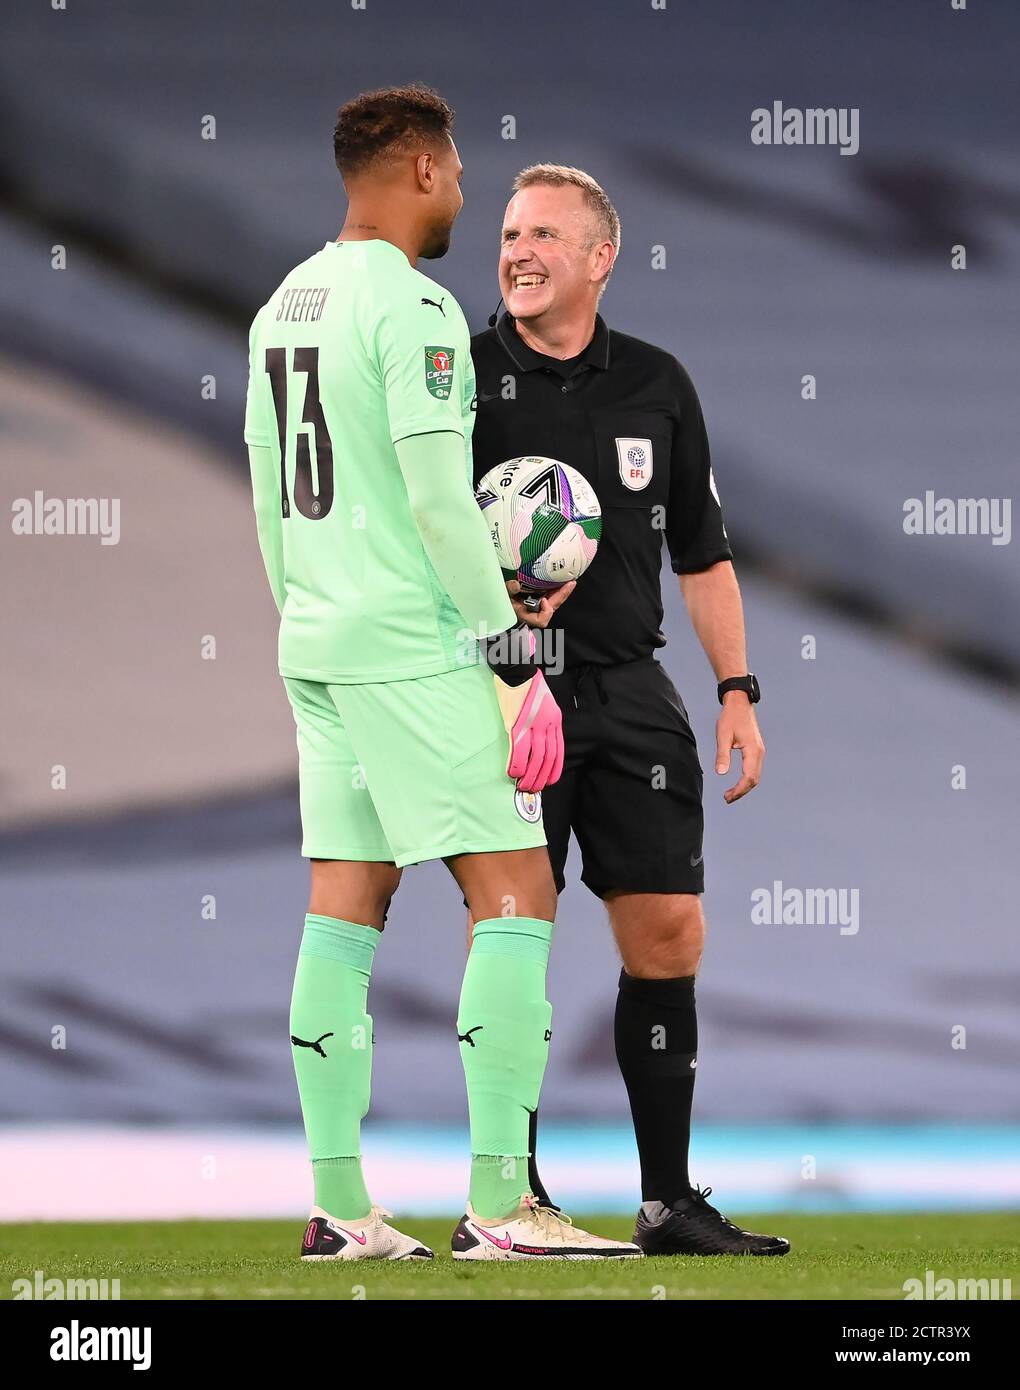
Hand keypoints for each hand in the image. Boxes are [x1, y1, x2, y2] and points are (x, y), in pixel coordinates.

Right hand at [493, 667, 564, 791]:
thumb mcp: (543, 704)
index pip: (558, 751)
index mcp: (555, 720)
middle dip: (540, 778)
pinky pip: (520, 750)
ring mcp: (534, 725)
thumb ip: (543, 721)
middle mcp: (548, 724)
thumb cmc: (526, 685)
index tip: (548, 782)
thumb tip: (535, 740)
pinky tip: (512, 773)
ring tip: (522, 787)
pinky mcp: (518, 724)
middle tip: (532, 790)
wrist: (517, 670)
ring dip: (529, 776)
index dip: (553, 770)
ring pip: (536, 758)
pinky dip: (516, 764)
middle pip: (547, 758)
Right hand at [507, 578, 575, 628]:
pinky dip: (556, 589)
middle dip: (562, 596)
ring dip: (562, 592)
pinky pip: (551, 596)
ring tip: (569, 581)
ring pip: (554, 602)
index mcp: (526, 615)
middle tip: (570, 583)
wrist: (500, 599)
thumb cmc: (502, 600)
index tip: (543, 599)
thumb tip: (516, 584)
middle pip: (552, 608)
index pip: (542, 620)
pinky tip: (560, 581)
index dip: (546, 611)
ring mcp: (537, 606)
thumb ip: (508, 590)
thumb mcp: (503, 594)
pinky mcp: (538, 599)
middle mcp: (534, 612)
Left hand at [715, 694, 764, 802]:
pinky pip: (754, 769)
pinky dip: (747, 779)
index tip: (728, 797)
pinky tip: (738, 782)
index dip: (739, 790)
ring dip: (745, 786)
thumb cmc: (730, 717)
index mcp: (753, 750)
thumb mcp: (723, 736)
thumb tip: (720, 773)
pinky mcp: (757, 750)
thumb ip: (722, 755)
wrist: (740, 703)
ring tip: (731, 794)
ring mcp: (760, 751)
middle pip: (754, 779)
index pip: (749, 777)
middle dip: (742, 791)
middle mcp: (759, 753)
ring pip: (755, 775)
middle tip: (727, 798)